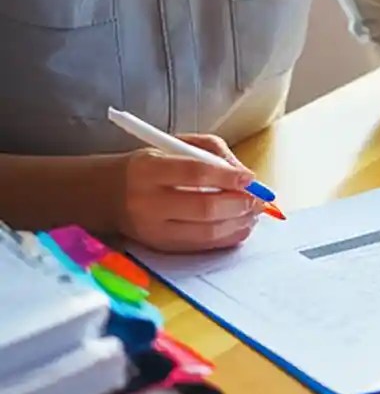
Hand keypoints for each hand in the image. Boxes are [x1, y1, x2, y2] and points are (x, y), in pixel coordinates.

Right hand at [114, 134, 262, 252]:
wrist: (107, 194)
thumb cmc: (150, 166)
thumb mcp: (175, 145)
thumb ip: (212, 152)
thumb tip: (245, 174)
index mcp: (149, 169)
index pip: (195, 173)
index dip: (228, 177)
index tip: (250, 178)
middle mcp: (148, 202)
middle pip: (205, 207)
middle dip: (240, 203)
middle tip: (259, 198)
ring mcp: (153, 229)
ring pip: (207, 231)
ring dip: (240, 222)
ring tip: (254, 212)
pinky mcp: (161, 247)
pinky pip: (203, 246)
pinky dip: (229, 237)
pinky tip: (241, 226)